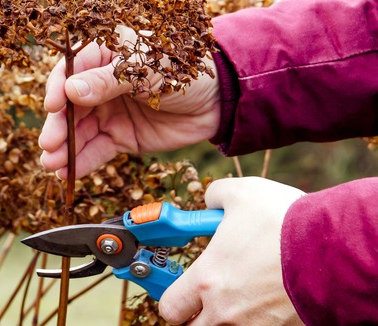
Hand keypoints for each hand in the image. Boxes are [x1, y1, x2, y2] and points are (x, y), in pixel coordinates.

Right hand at [38, 34, 220, 179]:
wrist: (219, 99)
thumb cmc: (183, 69)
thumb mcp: (145, 69)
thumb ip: (107, 81)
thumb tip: (70, 90)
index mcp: (104, 54)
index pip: (71, 70)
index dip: (57, 88)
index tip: (51, 106)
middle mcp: (99, 83)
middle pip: (70, 105)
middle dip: (58, 126)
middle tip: (48, 144)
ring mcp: (108, 112)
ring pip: (79, 131)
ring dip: (64, 148)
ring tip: (51, 164)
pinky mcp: (121, 137)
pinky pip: (97, 150)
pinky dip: (81, 162)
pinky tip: (67, 173)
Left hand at [159, 177, 304, 324]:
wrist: (336, 248)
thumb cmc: (286, 221)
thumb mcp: (241, 193)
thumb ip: (215, 197)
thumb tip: (210, 201)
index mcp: (207, 280)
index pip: (170, 307)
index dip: (172, 297)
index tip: (178, 287)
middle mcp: (226, 311)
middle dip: (195, 314)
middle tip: (203, 298)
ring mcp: (254, 325)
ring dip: (224, 319)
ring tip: (237, 298)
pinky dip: (257, 320)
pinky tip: (265, 301)